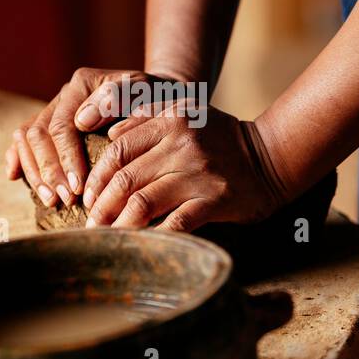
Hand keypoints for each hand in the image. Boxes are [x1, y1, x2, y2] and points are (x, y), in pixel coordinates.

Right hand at [5, 68, 185, 206]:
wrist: (159, 100)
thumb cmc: (155, 100)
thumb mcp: (146, 93)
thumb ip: (119, 97)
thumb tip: (82, 120)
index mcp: (82, 84)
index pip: (61, 125)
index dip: (65, 158)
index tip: (78, 186)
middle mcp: (63, 97)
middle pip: (38, 135)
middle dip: (49, 171)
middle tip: (65, 200)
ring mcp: (54, 111)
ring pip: (26, 140)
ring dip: (35, 173)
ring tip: (51, 200)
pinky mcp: (51, 127)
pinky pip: (23, 141)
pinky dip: (17, 158)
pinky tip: (15, 178)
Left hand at [83, 106, 287, 231]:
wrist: (270, 157)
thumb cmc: (221, 138)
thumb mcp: (185, 113)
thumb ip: (145, 117)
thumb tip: (109, 134)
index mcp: (170, 120)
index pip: (118, 150)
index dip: (97, 177)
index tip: (88, 197)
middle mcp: (182, 144)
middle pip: (125, 179)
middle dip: (102, 206)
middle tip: (91, 224)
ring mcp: (198, 174)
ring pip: (142, 203)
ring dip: (120, 225)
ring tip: (108, 238)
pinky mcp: (215, 201)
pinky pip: (176, 223)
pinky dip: (155, 236)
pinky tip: (142, 245)